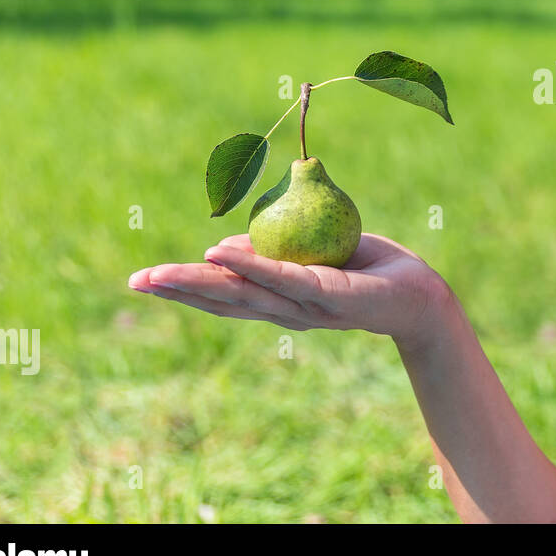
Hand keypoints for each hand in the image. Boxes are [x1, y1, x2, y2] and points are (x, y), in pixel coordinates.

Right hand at [127, 233, 452, 341]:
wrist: (420, 293)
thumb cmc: (366, 268)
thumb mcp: (310, 252)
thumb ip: (269, 251)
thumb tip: (222, 244)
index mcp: (279, 302)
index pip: (224, 298)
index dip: (184, 290)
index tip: (143, 281)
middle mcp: (286, 311)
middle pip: (224, 300)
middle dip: (179, 291)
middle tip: (136, 282)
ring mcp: (306, 306)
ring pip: (244, 292)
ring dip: (200, 281)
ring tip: (160, 274)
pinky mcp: (329, 294)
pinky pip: (283, 276)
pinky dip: (248, 264)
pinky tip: (216, 253)